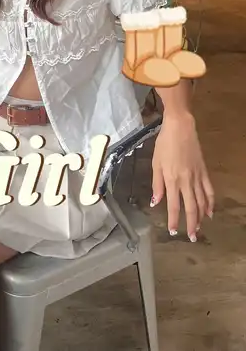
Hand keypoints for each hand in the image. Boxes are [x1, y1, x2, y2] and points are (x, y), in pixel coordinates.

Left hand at [151, 112, 213, 240]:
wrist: (180, 128)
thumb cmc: (164, 144)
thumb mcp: (155, 163)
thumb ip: (157, 184)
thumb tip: (156, 202)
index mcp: (172, 179)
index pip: (174, 205)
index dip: (174, 220)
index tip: (173, 231)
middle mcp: (186, 181)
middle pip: (190, 208)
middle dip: (191, 224)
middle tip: (191, 237)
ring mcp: (197, 177)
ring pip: (201, 202)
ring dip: (200, 217)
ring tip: (198, 228)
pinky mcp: (204, 172)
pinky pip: (209, 191)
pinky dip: (210, 203)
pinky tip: (209, 212)